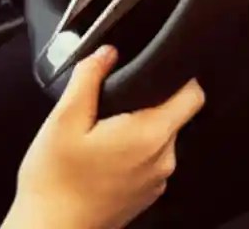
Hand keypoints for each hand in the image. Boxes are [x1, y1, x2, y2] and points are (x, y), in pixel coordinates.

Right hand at [4, 47, 205, 228]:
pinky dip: (133, 153)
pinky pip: (150, 161)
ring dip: (139, 129)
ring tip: (103, 133)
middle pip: (175, 115)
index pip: (193, 96)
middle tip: (112, 104)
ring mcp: (157, 180)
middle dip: (149, 103)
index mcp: (150, 135)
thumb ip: (88, 79)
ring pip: (161, 138)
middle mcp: (163, 159)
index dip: (181, 76)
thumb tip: (106, 53)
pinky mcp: (147, 194)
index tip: (158, 70)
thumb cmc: (54, 182)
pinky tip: (104, 157)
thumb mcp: (63, 121)